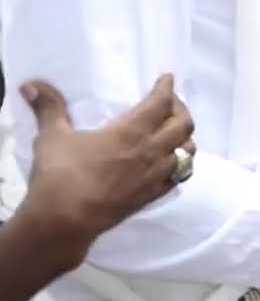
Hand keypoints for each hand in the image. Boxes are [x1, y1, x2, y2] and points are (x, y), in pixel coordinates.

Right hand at [16, 74, 195, 267]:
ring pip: (187, 151)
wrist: (65, 221)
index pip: (160, 103)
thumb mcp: (52, 137)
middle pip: (183, 125)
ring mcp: (155, 175)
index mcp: (131, 132)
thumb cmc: (61, 175)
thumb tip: (31, 85)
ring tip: (172, 132)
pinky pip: (178, 176)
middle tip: (169, 104)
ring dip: (185, 137)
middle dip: (181, 109)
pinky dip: (180, 164)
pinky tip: (171, 162)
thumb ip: (48, 107)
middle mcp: (150, 151)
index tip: (167, 79)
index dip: (167, 88)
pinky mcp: (152, 196)